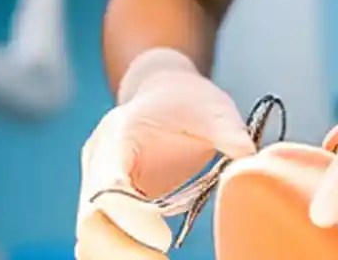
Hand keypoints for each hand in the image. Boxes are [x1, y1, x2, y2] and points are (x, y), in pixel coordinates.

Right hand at [76, 48, 255, 257]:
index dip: (129, 219)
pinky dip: (118, 256)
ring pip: (88, 236)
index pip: (107, 186)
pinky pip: (99, 239)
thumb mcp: (210, 107)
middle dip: (120, 252)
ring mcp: (97, 186)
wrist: (161, 94)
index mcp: (117, 135)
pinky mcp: (107, 206)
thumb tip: (249, 157)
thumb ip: (228, 130)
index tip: (162, 240)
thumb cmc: (185, 101)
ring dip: (117, 258)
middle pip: (89, 220)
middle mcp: (98, 163)